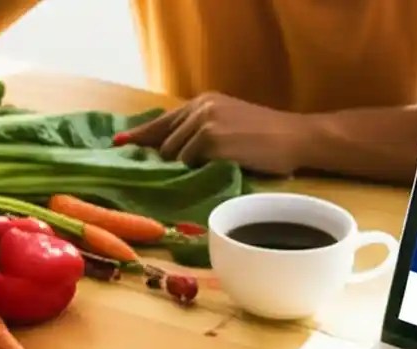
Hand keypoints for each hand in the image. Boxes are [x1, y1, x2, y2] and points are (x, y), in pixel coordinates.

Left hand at [115, 92, 312, 175]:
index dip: (140, 134)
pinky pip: (191, 164)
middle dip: (164, 162)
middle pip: (165, 142)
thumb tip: (172, 156)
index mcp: (204, 102)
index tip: (119, 143)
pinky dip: (198, 173)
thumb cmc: (269, 140)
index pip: (164, 120)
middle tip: (162, 178)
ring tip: (204, 176)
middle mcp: (201, 108)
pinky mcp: (212, 140)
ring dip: (186, 171)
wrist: (297, 138)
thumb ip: (202, 133)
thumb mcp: (231, 126)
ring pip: (176, 156)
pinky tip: (212, 175)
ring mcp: (205, 122)